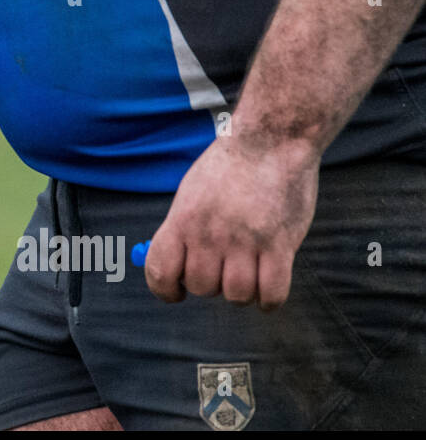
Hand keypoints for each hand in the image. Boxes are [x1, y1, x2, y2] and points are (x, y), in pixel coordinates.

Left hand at [144, 135, 319, 309]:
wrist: (271, 140)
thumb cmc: (229, 166)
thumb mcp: (191, 191)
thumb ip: (180, 228)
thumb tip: (170, 264)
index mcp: (182, 220)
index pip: (160, 271)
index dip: (165, 290)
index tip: (176, 292)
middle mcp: (209, 234)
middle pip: (202, 287)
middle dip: (212, 284)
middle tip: (224, 267)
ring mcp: (245, 241)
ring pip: (236, 296)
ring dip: (242, 291)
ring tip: (248, 271)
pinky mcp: (280, 245)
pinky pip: (272, 294)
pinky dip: (269, 299)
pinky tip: (268, 286)